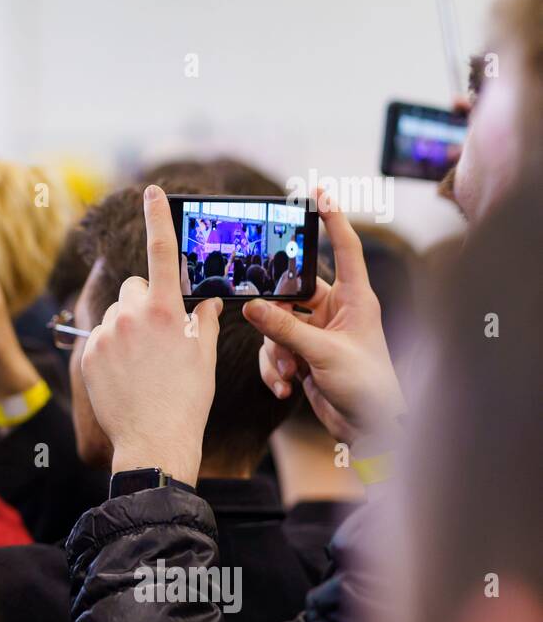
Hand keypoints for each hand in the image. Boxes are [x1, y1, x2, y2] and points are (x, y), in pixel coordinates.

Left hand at [79, 185, 222, 485]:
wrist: (154, 439)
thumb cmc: (187, 399)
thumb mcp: (202, 355)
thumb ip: (202, 320)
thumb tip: (207, 302)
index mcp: (165, 310)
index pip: (162, 252)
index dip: (158, 217)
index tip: (151, 190)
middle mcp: (131, 315)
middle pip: (135, 288)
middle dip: (145, 302)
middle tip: (158, 335)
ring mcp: (105, 334)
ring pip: (116, 315)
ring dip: (127, 328)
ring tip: (141, 365)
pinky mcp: (87, 353)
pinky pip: (99, 339)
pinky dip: (110, 351)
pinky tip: (124, 377)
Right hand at [242, 189, 403, 449]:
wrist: (369, 428)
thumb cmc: (367, 386)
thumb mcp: (323, 353)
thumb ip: (284, 329)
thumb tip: (251, 308)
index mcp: (355, 299)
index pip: (344, 249)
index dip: (332, 219)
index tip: (318, 193)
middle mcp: (336, 311)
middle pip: (291, 292)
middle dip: (275, 315)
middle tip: (263, 320)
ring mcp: (318, 333)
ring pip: (276, 325)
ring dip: (275, 350)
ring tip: (289, 371)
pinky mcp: (305, 355)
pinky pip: (276, 350)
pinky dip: (275, 368)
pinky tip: (284, 386)